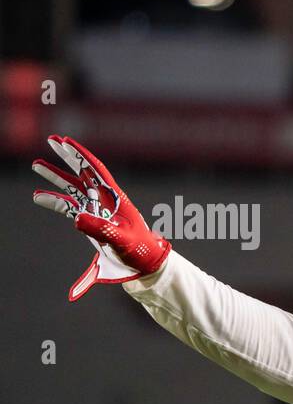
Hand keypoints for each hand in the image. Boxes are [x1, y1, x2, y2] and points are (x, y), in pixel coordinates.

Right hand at [32, 135, 170, 300]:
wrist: (144, 262)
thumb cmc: (139, 250)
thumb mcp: (120, 239)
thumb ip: (100, 229)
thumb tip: (76, 217)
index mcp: (115, 198)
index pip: (97, 170)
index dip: (81, 155)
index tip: (66, 142)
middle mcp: (105, 199)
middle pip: (83, 173)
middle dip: (68, 157)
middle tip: (51, 141)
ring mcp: (97, 209)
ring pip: (73, 188)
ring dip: (56, 177)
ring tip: (37, 165)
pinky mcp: (91, 220)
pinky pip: (70, 206)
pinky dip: (55, 200)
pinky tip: (38, 196)